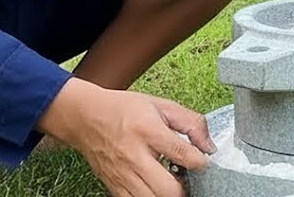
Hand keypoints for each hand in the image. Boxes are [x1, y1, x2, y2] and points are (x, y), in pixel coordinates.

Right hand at [41, 79, 215, 196]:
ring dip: (169, 195)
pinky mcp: (114, 187)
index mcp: (148, 131)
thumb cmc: (123, 109)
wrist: (85, 117)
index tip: (204, 161)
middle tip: (188, 176)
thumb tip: (208, 146)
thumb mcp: (160, 105)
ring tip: (173, 183)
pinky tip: (155, 186)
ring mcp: (123, 175)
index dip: (201, 161)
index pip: (183, 154)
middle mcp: (134, 156)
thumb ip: (190, 122)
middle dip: (186, 187)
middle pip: (169, 190)